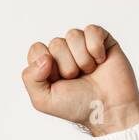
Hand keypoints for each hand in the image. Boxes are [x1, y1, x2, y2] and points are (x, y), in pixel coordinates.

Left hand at [20, 25, 138, 135]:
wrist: (108, 109)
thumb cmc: (76, 106)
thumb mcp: (43, 100)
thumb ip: (30, 79)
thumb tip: (44, 57)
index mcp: (46, 64)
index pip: (36, 50)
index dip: (46, 67)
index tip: (57, 81)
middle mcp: (63, 52)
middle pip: (56, 43)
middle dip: (67, 66)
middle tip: (77, 79)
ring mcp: (82, 45)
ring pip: (73, 35)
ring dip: (82, 59)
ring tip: (89, 72)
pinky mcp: (101, 39)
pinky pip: (92, 30)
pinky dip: (96, 49)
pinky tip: (101, 61)